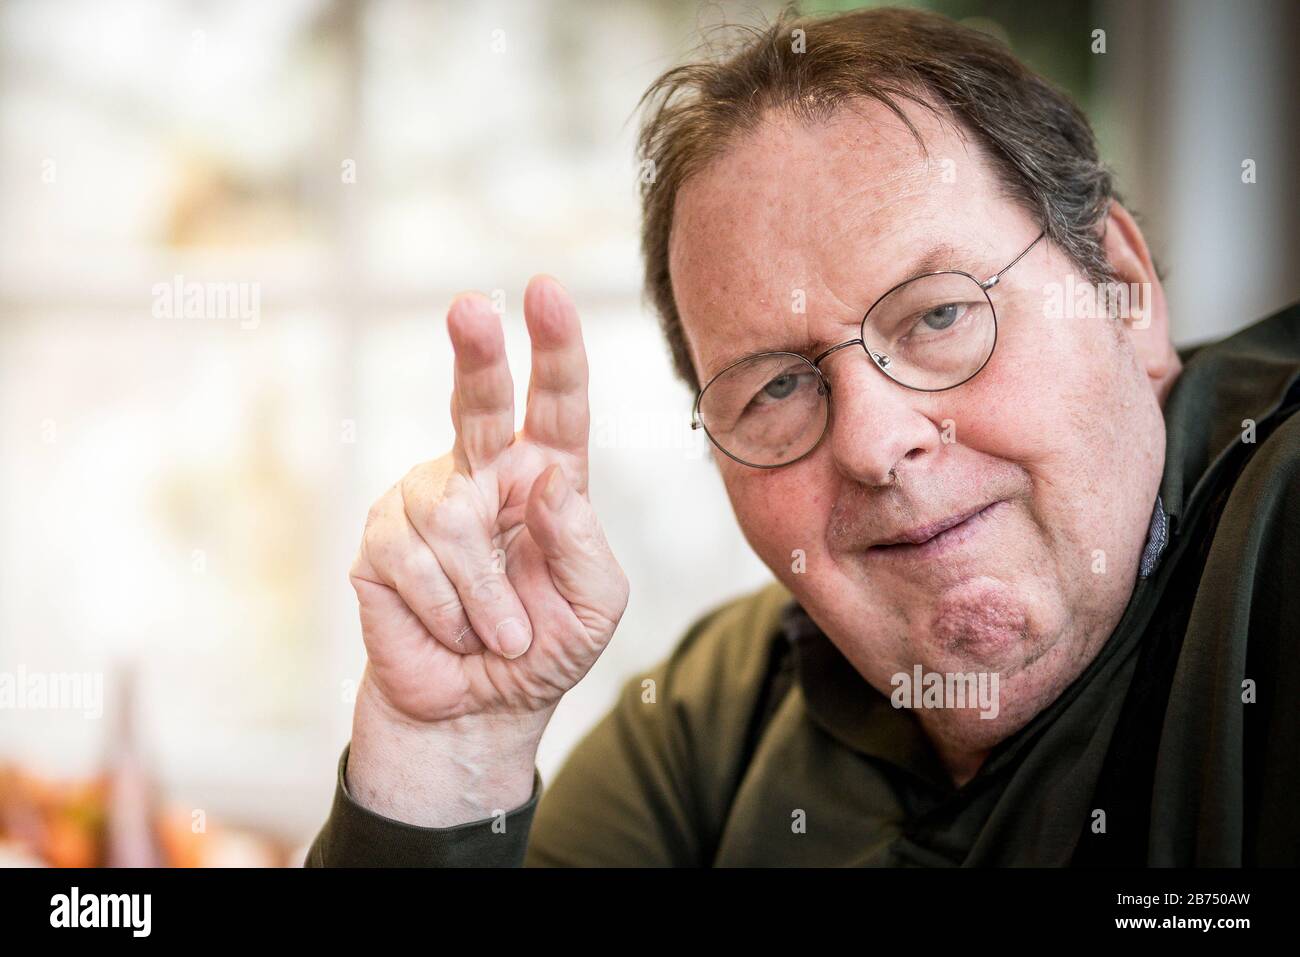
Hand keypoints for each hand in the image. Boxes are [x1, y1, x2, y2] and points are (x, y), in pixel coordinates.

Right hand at [349, 275, 628, 731]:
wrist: (479, 709)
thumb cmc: (545, 645)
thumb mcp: (595, 603)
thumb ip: (582, 540)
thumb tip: (546, 477)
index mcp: (544, 474)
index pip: (555, 403)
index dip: (555, 349)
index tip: (546, 292)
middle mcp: (481, 474)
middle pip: (477, 402)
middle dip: (475, 353)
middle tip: (469, 306)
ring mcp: (425, 503)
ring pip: (452, 522)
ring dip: (484, 596)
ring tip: (496, 633)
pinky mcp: (380, 543)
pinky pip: (413, 564)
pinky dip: (447, 611)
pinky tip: (453, 630)